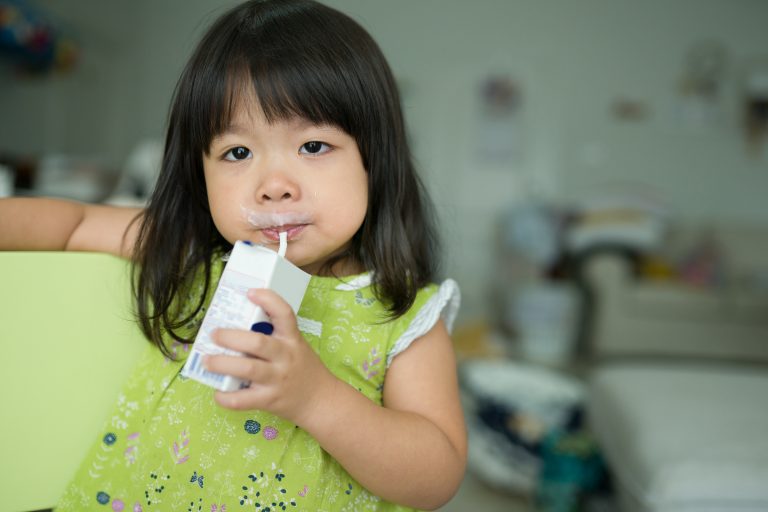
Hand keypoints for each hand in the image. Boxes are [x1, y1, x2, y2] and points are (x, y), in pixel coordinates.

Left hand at [204, 288, 335, 424]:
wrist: (320, 400)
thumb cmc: (303, 368)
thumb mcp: (296, 346)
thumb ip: (274, 337)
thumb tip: (236, 325)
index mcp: (292, 339)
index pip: (284, 314)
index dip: (268, 300)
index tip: (250, 292)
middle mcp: (285, 357)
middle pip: (257, 343)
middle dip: (230, 337)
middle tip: (214, 334)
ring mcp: (276, 379)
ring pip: (247, 369)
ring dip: (222, 363)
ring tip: (206, 361)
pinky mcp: (268, 400)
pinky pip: (242, 399)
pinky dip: (225, 397)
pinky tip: (218, 392)